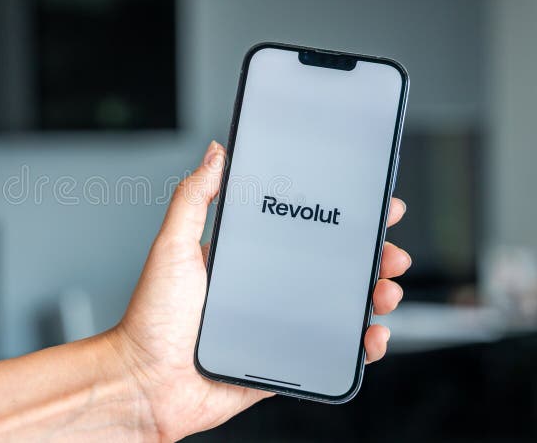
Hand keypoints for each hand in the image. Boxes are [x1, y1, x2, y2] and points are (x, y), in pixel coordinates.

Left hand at [107, 141, 410, 440]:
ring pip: (340, 308)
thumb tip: (215, 153)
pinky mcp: (283, 361)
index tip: (368, 205)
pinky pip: (331, 351)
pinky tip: (372, 335)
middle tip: (389, 251)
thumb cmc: (152, 318)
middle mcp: (265, 289)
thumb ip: (194, 199)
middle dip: (369, 256)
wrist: (147, 383)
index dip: (338, 217)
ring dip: (373, 296)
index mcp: (245, 260)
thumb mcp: (173, 246)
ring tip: (385, 290)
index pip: (301, 230)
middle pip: (331, 268)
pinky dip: (360, 344)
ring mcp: (278, 325)